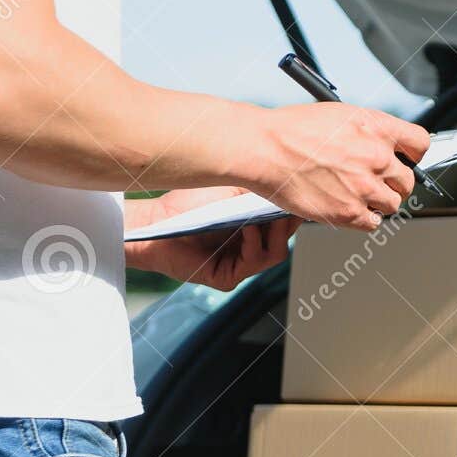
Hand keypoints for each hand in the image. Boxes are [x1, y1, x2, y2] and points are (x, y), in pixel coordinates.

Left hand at [124, 188, 297, 290]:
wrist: (153, 222)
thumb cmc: (185, 206)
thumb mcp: (228, 189)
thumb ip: (256, 189)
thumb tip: (286, 178)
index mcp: (252, 230)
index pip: (284, 224)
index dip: (295, 211)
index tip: (302, 194)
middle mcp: (248, 249)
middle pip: (284, 238)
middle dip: (289, 221)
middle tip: (291, 203)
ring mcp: (239, 266)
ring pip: (275, 253)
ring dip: (275, 232)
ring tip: (270, 213)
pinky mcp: (226, 278)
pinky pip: (252, 262)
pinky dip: (253, 242)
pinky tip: (248, 226)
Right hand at [250, 103, 429, 229]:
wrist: (265, 148)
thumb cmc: (291, 129)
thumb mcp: (339, 114)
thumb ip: (368, 131)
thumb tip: (382, 145)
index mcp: (376, 127)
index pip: (420, 143)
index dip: (414, 155)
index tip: (407, 159)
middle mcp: (376, 156)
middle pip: (408, 180)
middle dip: (393, 183)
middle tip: (374, 182)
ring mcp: (364, 186)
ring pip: (393, 204)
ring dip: (378, 202)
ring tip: (356, 194)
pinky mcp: (349, 211)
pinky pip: (373, 223)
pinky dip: (364, 218)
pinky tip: (348, 207)